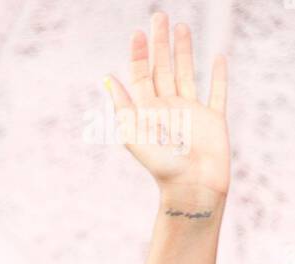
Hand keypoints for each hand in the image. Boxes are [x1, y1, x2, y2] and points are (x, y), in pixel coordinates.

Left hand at [105, 11, 228, 206]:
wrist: (190, 187)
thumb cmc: (161, 165)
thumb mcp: (135, 134)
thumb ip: (122, 106)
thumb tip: (106, 78)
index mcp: (149, 111)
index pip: (141, 76)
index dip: (138, 54)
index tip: (138, 32)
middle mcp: (169, 108)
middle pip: (163, 69)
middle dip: (160, 44)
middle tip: (159, 16)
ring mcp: (192, 112)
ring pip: (187, 74)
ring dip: (184, 51)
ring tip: (182, 27)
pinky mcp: (213, 120)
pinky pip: (216, 93)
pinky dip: (218, 76)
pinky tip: (218, 59)